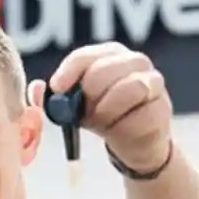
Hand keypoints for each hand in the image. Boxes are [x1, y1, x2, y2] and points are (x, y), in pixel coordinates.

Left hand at [27, 42, 172, 173]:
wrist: (134, 143)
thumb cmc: (104, 116)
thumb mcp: (76, 107)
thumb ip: (56, 98)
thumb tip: (36, 89)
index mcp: (109, 55)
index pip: (85, 56)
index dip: (69, 71)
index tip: (58, 88)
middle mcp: (134, 62)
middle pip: (106, 68)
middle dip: (89, 90)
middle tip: (83, 109)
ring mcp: (153, 82)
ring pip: (132, 86)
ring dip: (109, 107)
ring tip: (102, 119)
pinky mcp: (162, 107)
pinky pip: (144, 112)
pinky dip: (126, 123)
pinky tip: (120, 128)